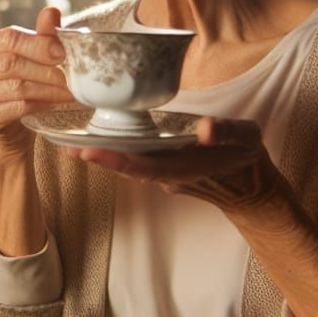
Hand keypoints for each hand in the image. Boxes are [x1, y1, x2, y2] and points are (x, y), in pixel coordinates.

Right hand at [0, 6, 72, 158]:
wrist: (11, 127)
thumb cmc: (19, 84)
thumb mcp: (30, 57)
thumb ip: (40, 36)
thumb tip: (52, 11)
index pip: (8, 38)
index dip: (37, 44)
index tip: (62, 53)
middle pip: (11, 64)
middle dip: (45, 69)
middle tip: (70, 76)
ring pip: (16, 87)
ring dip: (48, 89)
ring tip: (69, 90)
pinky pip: (17, 108)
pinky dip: (40, 104)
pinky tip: (55, 103)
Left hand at [70, 116, 289, 228]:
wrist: (251, 188)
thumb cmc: (247, 159)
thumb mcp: (247, 140)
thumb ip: (227, 133)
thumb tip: (205, 127)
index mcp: (184, 167)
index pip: (143, 165)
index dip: (115, 160)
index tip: (89, 151)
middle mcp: (168, 175)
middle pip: (127, 167)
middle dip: (98, 158)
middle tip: (65, 146)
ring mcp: (164, 176)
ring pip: (128, 166)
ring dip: (102, 157)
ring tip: (70, 144)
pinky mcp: (163, 170)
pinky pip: (135, 163)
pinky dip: (116, 154)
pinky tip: (97, 142)